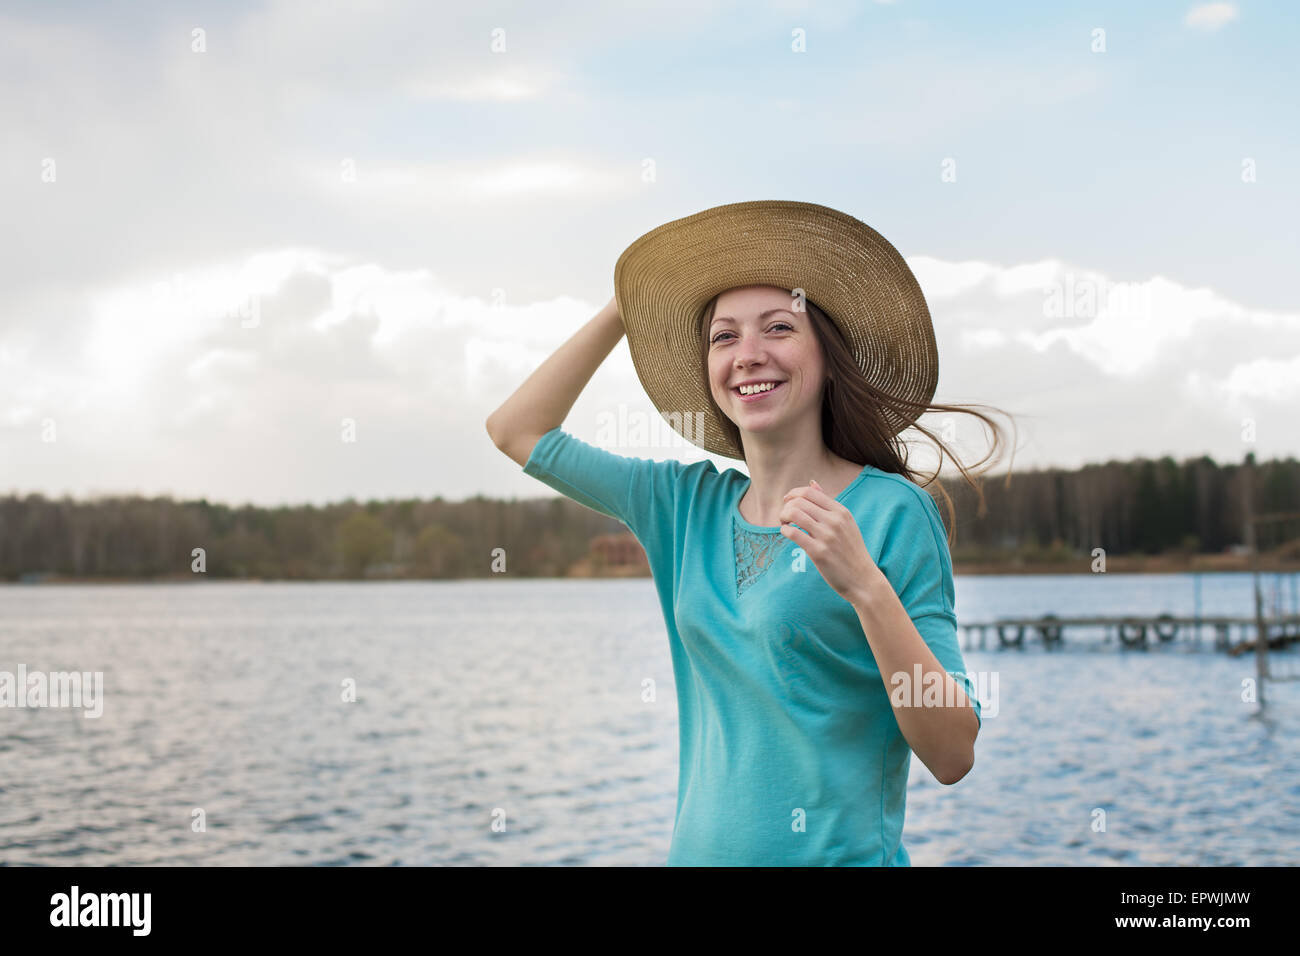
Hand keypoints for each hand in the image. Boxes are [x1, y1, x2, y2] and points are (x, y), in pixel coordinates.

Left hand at [779, 478, 881, 603]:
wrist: (863, 579)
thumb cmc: (851, 551)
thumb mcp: (845, 523)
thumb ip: (827, 503)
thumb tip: (812, 482)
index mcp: (841, 512)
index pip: (810, 492)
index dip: (793, 494)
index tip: (787, 502)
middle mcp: (835, 521)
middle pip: (799, 502)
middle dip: (786, 507)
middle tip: (784, 517)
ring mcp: (827, 536)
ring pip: (794, 514)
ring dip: (783, 517)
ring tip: (784, 525)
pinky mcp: (819, 552)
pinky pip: (793, 533)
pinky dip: (785, 531)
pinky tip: (787, 534)